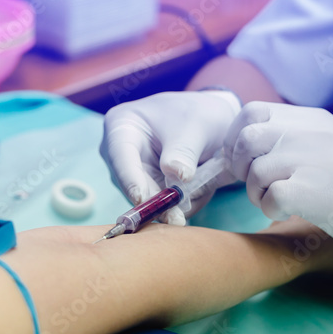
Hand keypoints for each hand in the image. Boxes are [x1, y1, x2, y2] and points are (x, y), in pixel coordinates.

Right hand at [101, 91, 240, 224]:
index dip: (130, 178)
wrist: (213, 123)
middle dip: (154, 202)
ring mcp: (133, 174)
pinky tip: (198, 194)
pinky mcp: (149, 190)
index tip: (141, 198)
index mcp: (121, 125)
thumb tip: (178, 176)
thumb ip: (184, 151)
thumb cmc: (198, 114)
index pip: (120, 154)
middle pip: (131, 183)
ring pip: (146, 200)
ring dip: (170, 206)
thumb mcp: (196, 127)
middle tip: (175, 218)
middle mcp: (119, 153)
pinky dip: (179, 205)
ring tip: (194, 200)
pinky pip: (160, 205)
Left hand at [224, 102, 332, 253]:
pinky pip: (270, 196)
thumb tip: (239, 144)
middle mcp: (312, 133)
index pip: (252, 111)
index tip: (244, 160)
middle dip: (240, 166)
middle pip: (247, 139)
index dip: (236, 137)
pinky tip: (285, 212)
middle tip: (256, 184)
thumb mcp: (327, 141)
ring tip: (273, 201)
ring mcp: (315, 160)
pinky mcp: (316, 190)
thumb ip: (290, 134)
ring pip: (255, 169)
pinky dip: (269, 209)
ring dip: (255, 192)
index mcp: (312, 119)